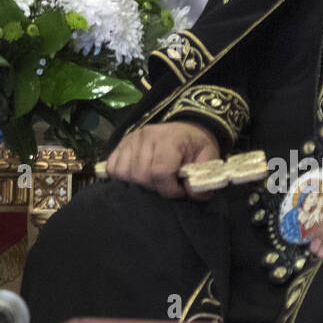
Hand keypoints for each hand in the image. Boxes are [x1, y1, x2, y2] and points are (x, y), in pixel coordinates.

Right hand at [104, 121, 220, 198]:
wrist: (186, 128)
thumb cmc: (196, 145)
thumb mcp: (209, 157)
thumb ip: (204, 177)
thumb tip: (194, 194)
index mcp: (170, 138)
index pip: (160, 171)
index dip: (170, 189)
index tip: (180, 190)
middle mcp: (146, 136)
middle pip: (140, 174)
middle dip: (155, 187)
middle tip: (167, 185)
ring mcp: (131, 139)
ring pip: (124, 172)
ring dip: (138, 183)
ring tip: (153, 181)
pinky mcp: (122, 143)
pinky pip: (112, 167)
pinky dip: (122, 176)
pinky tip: (137, 177)